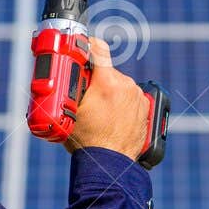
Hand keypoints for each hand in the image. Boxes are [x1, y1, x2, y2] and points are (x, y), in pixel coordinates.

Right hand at [64, 37, 152, 160]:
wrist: (110, 163)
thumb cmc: (87, 140)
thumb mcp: (68, 110)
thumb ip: (67, 86)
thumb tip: (62, 69)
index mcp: (107, 82)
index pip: (98, 49)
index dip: (87, 45)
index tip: (80, 47)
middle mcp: (126, 85)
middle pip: (106, 72)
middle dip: (95, 80)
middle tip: (84, 96)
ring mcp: (138, 96)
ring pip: (119, 85)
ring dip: (109, 92)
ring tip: (99, 112)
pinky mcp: (145, 107)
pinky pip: (130, 97)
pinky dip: (121, 103)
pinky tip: (112, 117)